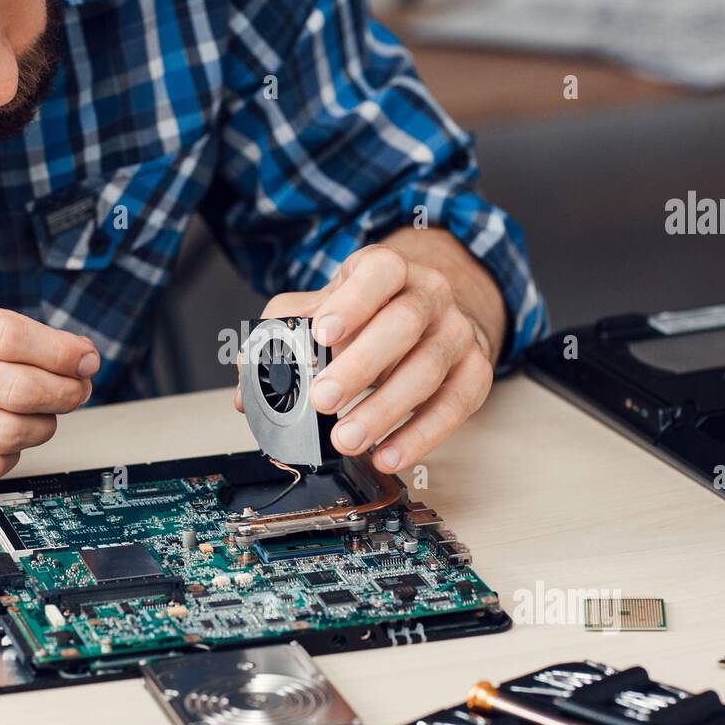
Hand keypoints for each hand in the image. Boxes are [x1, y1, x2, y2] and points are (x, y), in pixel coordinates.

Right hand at [0, 286, 98, 482]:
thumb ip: (1, 324)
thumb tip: (74, 357)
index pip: (13, 338)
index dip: (63, 353)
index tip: (87, 360)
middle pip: (18, 390)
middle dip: (66, 392)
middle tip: (78, 388)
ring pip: (9, 433)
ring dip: (46, 425)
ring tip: (48, 412)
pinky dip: (13, 453)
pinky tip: (11, 435)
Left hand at [245, 242, 496, 473]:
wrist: (433, 316)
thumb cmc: (370, 314)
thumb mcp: (326, 308)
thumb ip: (284, 334)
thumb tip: (249, 381)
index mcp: (388, 269)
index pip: (379, 272)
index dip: (353, 301)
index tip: (323, 333)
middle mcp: (430, 295)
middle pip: (403, 323)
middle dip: (361, 365)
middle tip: (323, 399)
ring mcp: (456, 333)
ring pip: (428, 368)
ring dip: (385, 409)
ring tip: (346, 440)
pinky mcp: (475, 372)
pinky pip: (454, 406)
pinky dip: (421, 436)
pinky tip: (387, 455)